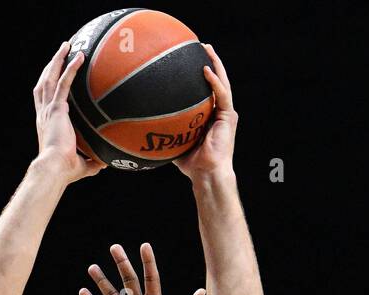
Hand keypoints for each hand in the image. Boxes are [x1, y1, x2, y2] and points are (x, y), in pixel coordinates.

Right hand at [33, 41, 103, 183]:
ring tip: (67, 45)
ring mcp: (48, 109)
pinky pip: (64, 83)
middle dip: (52, 65)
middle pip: (45, 81)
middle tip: (61, 51)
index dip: (48, 85)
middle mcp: (44, 113)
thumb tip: (105, 163)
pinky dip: (70, 68)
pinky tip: (79, 57)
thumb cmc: (65, 171)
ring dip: (58, 59)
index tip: (54, 74)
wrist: (55, 169)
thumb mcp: (81, 166)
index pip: (45, 99)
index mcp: (46, 123)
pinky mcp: (56, 109)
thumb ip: (92, 162)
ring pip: (51, 77)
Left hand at [174, 44, 236, 182]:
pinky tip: (206, 70)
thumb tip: (140, 126)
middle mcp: (220, 112)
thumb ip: (164, 131)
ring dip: (216, 65)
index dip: (202, 74)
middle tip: (202, 46)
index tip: (191, 59)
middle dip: (211, 62)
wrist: (207, 174)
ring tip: (207, 49)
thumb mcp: (174, 142)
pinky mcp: (229, 117)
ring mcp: (226, 114)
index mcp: (210, 116)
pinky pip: (222, 95)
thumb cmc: (191, 164)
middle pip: (217, 81)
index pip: (207, 90)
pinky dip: (215, 82)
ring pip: (223, 83)